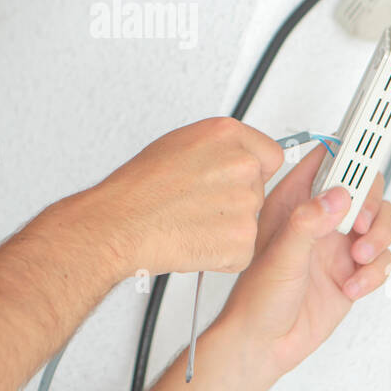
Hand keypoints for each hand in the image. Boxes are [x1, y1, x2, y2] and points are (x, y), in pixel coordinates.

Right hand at [79, 116, 283, 277]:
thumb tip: (231, 155)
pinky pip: (241, 252)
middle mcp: (242, 165)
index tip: (233, 181)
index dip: (250, 171)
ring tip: (189, 222)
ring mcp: (245, 204)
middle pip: (258, 189)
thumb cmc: (137, 188)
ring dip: (226, 228)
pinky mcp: (242, 242)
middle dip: (234, 200)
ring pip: (249, 221)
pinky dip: (221, 255)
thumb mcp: (178, 144)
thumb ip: (216, 147)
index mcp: (227, 135)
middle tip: (198, 205)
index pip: (269, 155)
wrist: (120, 225)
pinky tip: (193, 241)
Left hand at [215, 142, 390, 379]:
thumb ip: (308, 224)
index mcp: (294, 203)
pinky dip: (376, 272)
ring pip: (379, 221)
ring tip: (358, 258)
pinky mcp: (353, 271)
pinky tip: (351, 287)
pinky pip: (382, 259)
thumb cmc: (256, 301)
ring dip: (379, 238)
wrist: (265, 345)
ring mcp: (338, 244)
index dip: (349, 152)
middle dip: (371, 202)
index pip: (327, 161)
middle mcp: (319, 219)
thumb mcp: (280, 257)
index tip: (368, 150)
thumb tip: (337, 196)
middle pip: (364, 188)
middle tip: (361, 223)